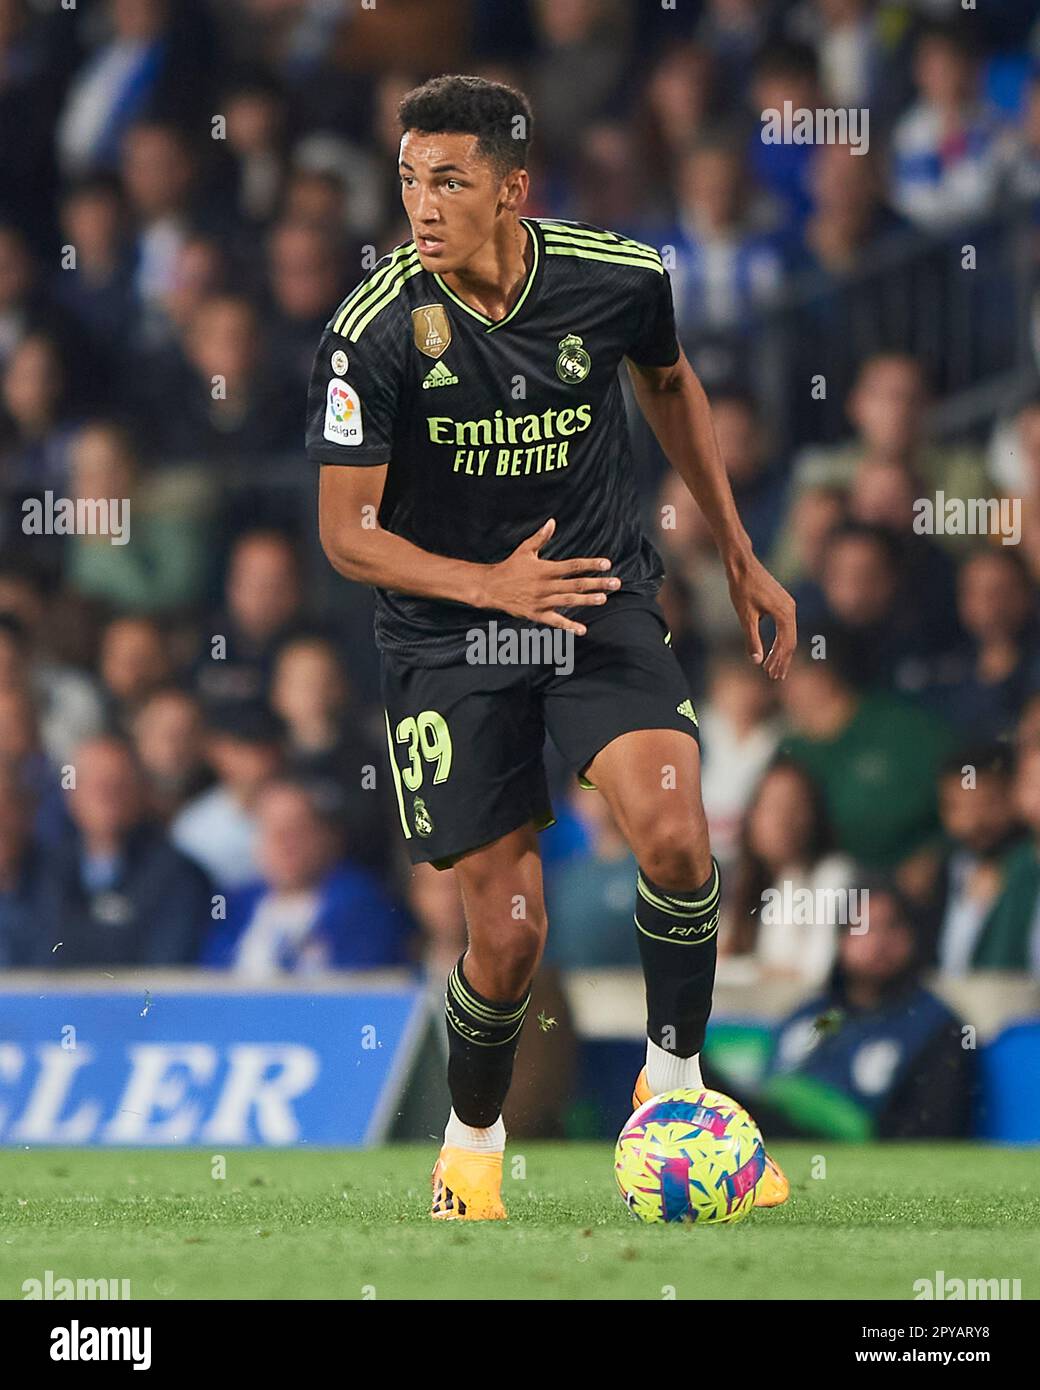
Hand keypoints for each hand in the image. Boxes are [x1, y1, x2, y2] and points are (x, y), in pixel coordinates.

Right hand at [478, 518, 619, 634]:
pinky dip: (568, 626)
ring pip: (569, 600)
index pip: (573, 565)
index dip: (590, 564)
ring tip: (603, 599)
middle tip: (616, 583)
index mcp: (545, 569)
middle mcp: (545, 585)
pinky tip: (582, 629)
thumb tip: (552, 522)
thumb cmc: (510, 567)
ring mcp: (542, 601)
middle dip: (598, 583)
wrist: (490, 588)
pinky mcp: (536, 614)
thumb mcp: (525, 550)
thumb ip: (541, 538)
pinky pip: (555, 621)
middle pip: (576, 584)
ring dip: (587, 600)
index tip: (607, 563)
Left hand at [726, 552, 796, 679]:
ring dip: (781, 651)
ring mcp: (788, 604)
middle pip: (790, 641)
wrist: (742, 564)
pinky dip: (780, 639)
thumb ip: (752, 639)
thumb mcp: (745, 616)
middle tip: (774, 676)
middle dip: (782, 660)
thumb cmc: (742, 588)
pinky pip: (785, 626)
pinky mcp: (782, 602)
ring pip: (788, 634)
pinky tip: (772, 648)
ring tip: (773, 666)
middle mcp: (790, 609)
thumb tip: (756, 662)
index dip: (778, 661)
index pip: (785, 644)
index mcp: (785, 613)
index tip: (770, 674)